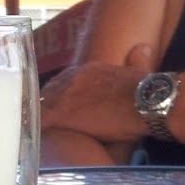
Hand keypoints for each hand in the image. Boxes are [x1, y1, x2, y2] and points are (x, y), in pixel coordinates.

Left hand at [39, 43, 155, 143]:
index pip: (67, 80)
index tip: (59, 102)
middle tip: (43, 117)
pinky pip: (42, 120)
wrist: (147, 102)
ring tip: (37, 128)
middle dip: (47, 104)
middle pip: (51, 91)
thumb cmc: (148, 93)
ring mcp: (66, 95)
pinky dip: (38, 128)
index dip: (62, 93)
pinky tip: (36, 137)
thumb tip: (144, 47)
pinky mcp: (63, 114)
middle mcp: (73, 79)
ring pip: (43, 104)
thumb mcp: (140, 71)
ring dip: (40, 116)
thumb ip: (136, 60)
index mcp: (90, 70)